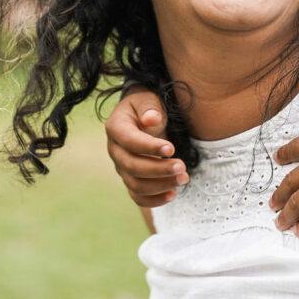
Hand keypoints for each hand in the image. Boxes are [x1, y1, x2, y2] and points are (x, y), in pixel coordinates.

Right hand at [106, 85, 188, 206]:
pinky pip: (138, 196)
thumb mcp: (147, 99)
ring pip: (135, 184)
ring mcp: (121, 167)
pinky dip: (154, 200)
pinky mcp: (131, 178)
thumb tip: (151, 120)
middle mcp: (115, 150)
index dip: (149, 147)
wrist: (143, 115)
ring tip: (183, 179)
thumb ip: (149, 107)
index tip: (172, 149)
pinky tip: (173, 195)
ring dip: (160, 185)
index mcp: (116, 127)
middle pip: (132, 166)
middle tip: (182, 167)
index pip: (129, 141)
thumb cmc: (147, 106)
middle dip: (158, 169)